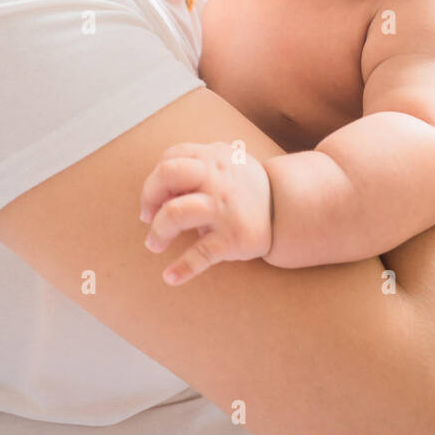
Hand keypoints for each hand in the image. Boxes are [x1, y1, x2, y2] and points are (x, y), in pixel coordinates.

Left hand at [139, 140, 273, 284]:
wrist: (287, 211)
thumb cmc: (245, 189)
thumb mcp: (226, 166)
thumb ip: (197, 167)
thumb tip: (159, 193)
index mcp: (213, 158)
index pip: (171, 158)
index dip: (155, 179)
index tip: (155, 198)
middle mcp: (217, 179)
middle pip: (168, 174)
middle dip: (149, 196)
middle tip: (147, 216)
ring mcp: (223, 208)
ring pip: (176, 212)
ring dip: (158, 231)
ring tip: (154, 244)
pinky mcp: (232, 238)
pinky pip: (200, 253)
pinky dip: (182, 268)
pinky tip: (170, 277)